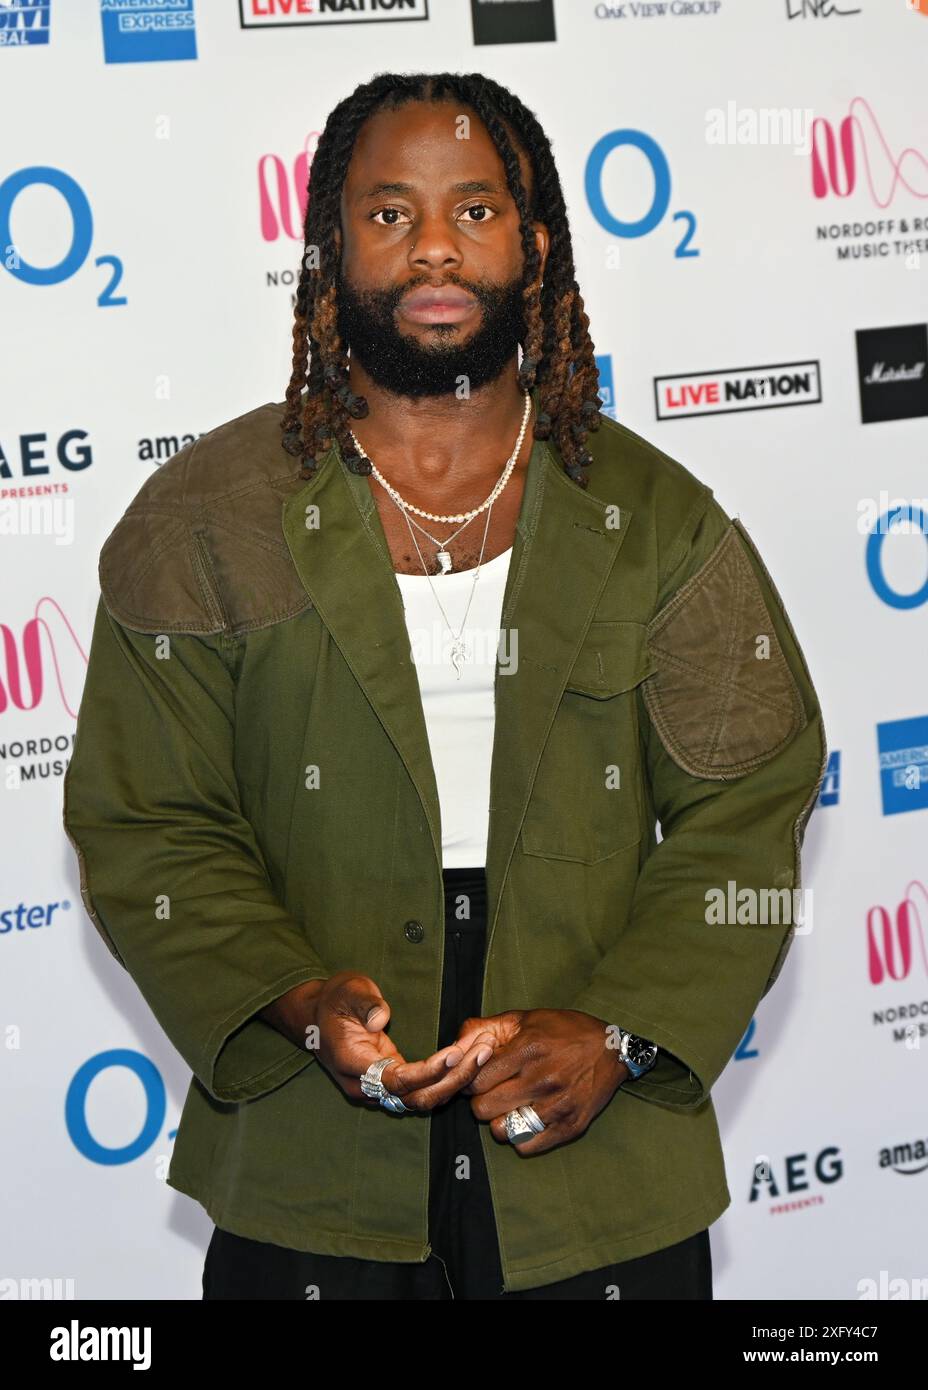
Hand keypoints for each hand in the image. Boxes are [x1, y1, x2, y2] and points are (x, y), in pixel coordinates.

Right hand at [307, 971, 497, 1110]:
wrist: (316, 1015)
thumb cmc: (334, 999)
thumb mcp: (347, 990)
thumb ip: (364, 1003)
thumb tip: (381, 1018)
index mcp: (353, 1064)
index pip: (397, 1080)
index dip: (429, 1071)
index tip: (456, 1053)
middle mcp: (366, 1086)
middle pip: (417, 1097)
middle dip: (454, 1077)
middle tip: (484, 1048)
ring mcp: (379, 1089)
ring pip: (423, 1098)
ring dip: (457, 1080)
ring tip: (484, 1051)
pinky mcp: (392, 1083)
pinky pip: (423, 1090)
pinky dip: (449, 1078)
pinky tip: (471, 1057)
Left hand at [449, 1009, 629, 1154]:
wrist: (613, 1048)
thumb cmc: (565, 1031)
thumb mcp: (526, 1018)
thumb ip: (488, 1027)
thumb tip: (456, 1042)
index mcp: (527, 1050)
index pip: (476, 1079)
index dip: (470, 1080)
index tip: (478, 1079)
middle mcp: (541, 1080)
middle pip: (483, 1108)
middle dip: (481, 1102)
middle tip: (492, 1094)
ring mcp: (556, 1106)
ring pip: (502, 1131)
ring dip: (499, 1122)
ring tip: (508, 1109)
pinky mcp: (570, 1126)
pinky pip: (527, 1146)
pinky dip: (520, 1138)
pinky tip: (525, 1122)